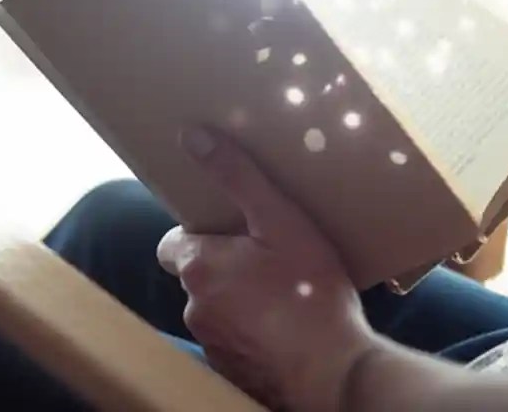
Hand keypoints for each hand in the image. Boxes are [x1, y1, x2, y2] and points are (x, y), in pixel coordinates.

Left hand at [157, 126, 377, 411]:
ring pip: (218, 308)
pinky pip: (236, 338)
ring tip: (287, 293)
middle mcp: (194, 308)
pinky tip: (290, 325)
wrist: (333, 369)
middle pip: (199, 275)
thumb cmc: (311, 291)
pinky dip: (255, 330)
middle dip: (227, 266)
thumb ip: (237, 177)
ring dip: (241, 299)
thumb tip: (193, 137)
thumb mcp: (282, 221)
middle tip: (272, 258)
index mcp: (200, 266)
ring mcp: (213, 344)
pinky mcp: (232, 370)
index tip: (236, 231)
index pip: (173, 243)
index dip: (202, 233)